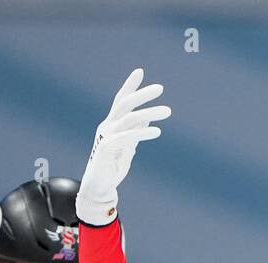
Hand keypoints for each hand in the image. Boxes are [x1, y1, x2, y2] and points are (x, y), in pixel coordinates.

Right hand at [76, 68, 171, 225]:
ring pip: (128, 119)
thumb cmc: (112, 167)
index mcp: (112, 124)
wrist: (100, 187)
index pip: (120, 100)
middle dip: (142, 94)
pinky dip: (142, 133)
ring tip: (167, 111)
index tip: (140, 71)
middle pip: (125, 104)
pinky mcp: (105, 149)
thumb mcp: (128, 146)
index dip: (130, 86)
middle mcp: (107, 126)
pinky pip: (126, 137)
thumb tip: (148, 118)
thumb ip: (136, 132)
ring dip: (149, 113)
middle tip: (160, 88)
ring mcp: (105, 137)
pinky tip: (157, 131)